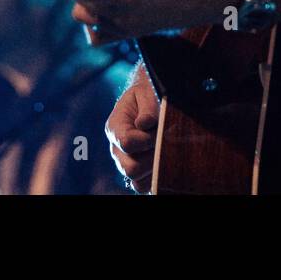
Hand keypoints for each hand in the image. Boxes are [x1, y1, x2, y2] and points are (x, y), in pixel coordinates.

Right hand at [105, 66, 158, 191]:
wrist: (148, 99)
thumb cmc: (147, 95)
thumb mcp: (147, 93)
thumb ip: (147, 107)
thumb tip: (144, 124)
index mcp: (115, 128)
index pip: (127, 143)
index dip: (146, 139)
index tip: (159, 129)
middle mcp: (117, 148)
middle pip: (130, 168)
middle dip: (153, 157)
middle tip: (165, 143)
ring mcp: (126, 162)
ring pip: (138, 181)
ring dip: (155, 168)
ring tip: (165, 150)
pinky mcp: (138, 171)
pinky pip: (144, 186)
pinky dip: (156, 178)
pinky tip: (165, 162)